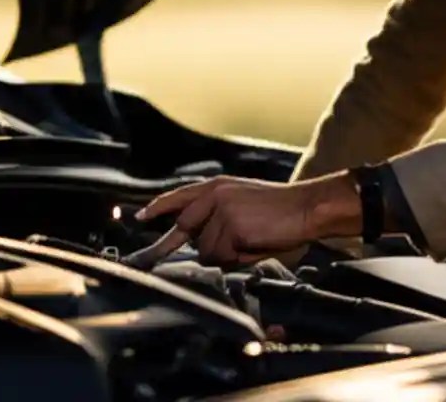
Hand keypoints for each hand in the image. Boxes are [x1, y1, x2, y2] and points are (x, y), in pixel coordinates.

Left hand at [130, 173, 361, 267]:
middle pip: (186, 232)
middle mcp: (214, 195)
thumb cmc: (280, 213)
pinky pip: (224, 258)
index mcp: (216, 187)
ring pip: (206, 251)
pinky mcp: (232, 228)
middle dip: (196, 247)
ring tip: (251, 242)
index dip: (157, 208)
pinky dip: (238, 259)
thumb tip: (195, 245)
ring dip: (226, 255)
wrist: (307, 208)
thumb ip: (216, 219)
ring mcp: (221, 211)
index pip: (178, 197)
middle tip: (193, 255)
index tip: (138, 217)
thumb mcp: (242, 206)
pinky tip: (255, 245)